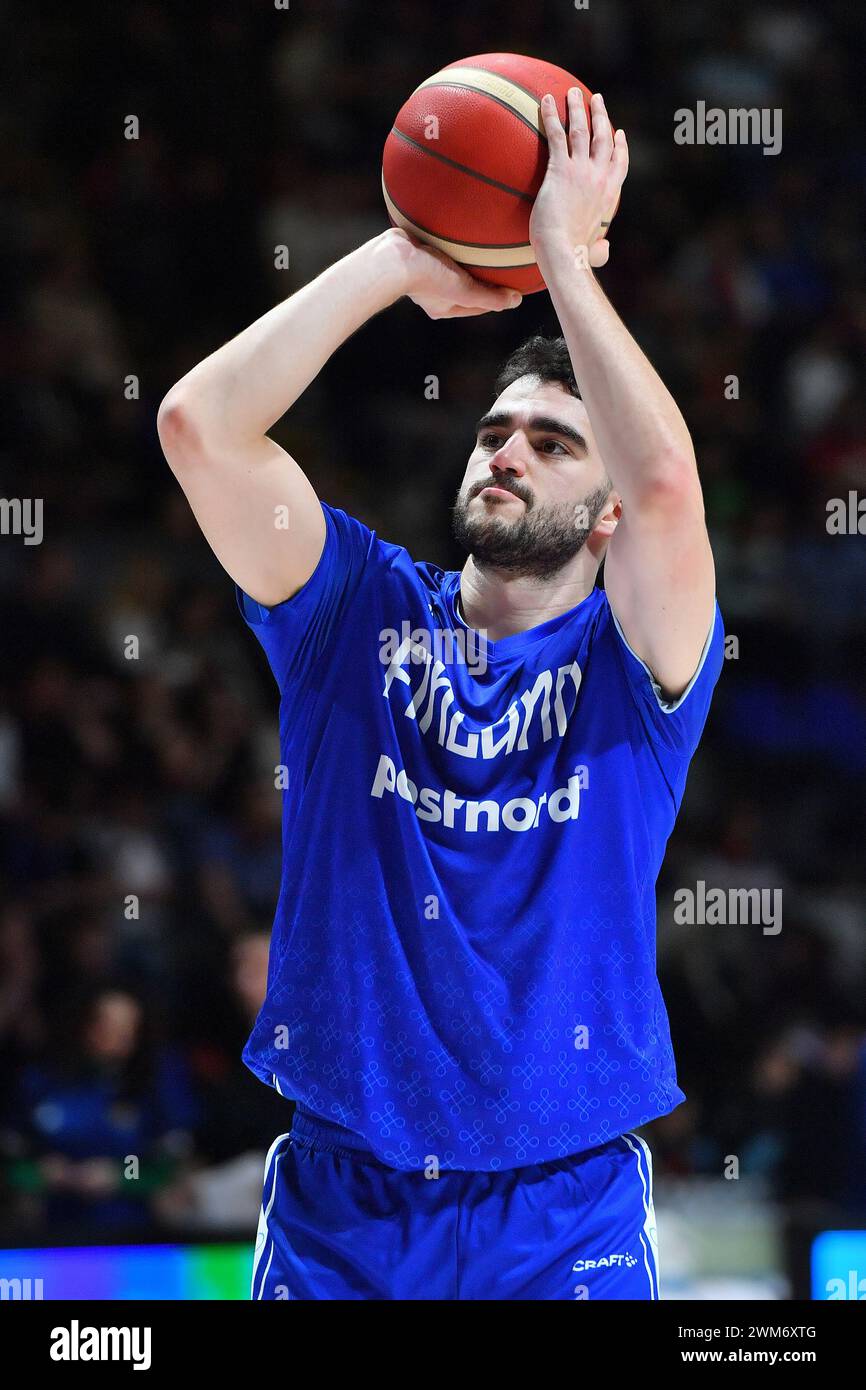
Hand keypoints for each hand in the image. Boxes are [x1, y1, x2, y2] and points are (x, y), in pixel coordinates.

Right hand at [389, 228, 522, 318]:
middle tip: (499, 266)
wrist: (392, 257)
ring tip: (481, 246)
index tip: (512, 287)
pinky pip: (440, 248)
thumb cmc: (427, 277)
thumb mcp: (464, 290)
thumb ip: (490, 297)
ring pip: (452, 267)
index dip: (495, 297)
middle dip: (480, 278)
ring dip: (465, 259)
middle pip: (463, 286)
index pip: (476, 305)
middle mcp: (432, 293)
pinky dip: (452, 243)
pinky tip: (461, 229)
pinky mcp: (416, 252)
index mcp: (442, 307)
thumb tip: (516, 300)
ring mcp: (422, 272)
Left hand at [530, 90, 627, 270]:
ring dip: (577, 108)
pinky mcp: (561, 169)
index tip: (619, 134)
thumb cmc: (577, 257)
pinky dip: (551, 115)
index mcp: (609, 196)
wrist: (565, 253)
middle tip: (596, 100)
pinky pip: (556, 135)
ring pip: (582, 131)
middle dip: (601, 116)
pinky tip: (545, 99)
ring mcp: (582, 171)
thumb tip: (603, 252)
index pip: (619, 164)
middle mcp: (600, 178)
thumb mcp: (595, 252)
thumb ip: (601, 249)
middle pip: (603, 138)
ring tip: (573, 92)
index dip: (620, 147)